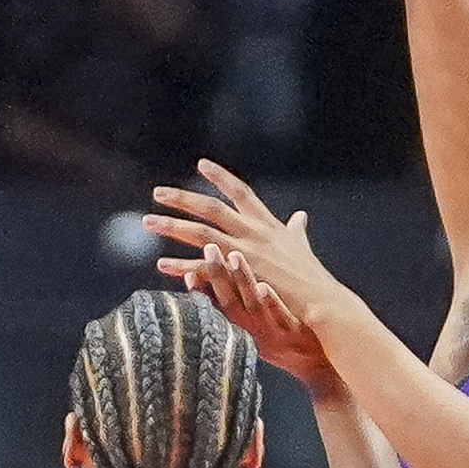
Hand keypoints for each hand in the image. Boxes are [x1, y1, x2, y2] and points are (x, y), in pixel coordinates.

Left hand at [144, 160, 339, 333]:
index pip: (242, 193)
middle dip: (183, 199)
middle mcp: (255, 233)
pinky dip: (182, 266)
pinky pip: (204, 268)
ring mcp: (246, 254)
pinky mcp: (240, 276)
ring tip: (147, 222)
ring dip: (172, 226)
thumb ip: (296, 231)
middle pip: (212, 208)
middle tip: (158, 193)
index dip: (221, 178)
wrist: (321, 302)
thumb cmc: (313, 279)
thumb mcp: (302, 248)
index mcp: (268, 225)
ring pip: (202, 234)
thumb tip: (300, 216)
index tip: (201, 164)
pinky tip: (162, 265)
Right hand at [183, 242, 339, 397]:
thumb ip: (239, 304)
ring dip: (242, 280)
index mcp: (242, 326)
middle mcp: (252, 329)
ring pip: (252, 304)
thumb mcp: (256, 326)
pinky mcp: (293, 330)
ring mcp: (272, 329)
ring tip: (234, 256)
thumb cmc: (284, 340)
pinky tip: (264, 286)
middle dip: (217, 275)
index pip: (216, 305)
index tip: (185, 271)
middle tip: (208, 248)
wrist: (318, 364)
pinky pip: (280, 315)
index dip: (201, 289)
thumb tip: (225, 278)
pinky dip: (271, 301)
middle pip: (229, 301)